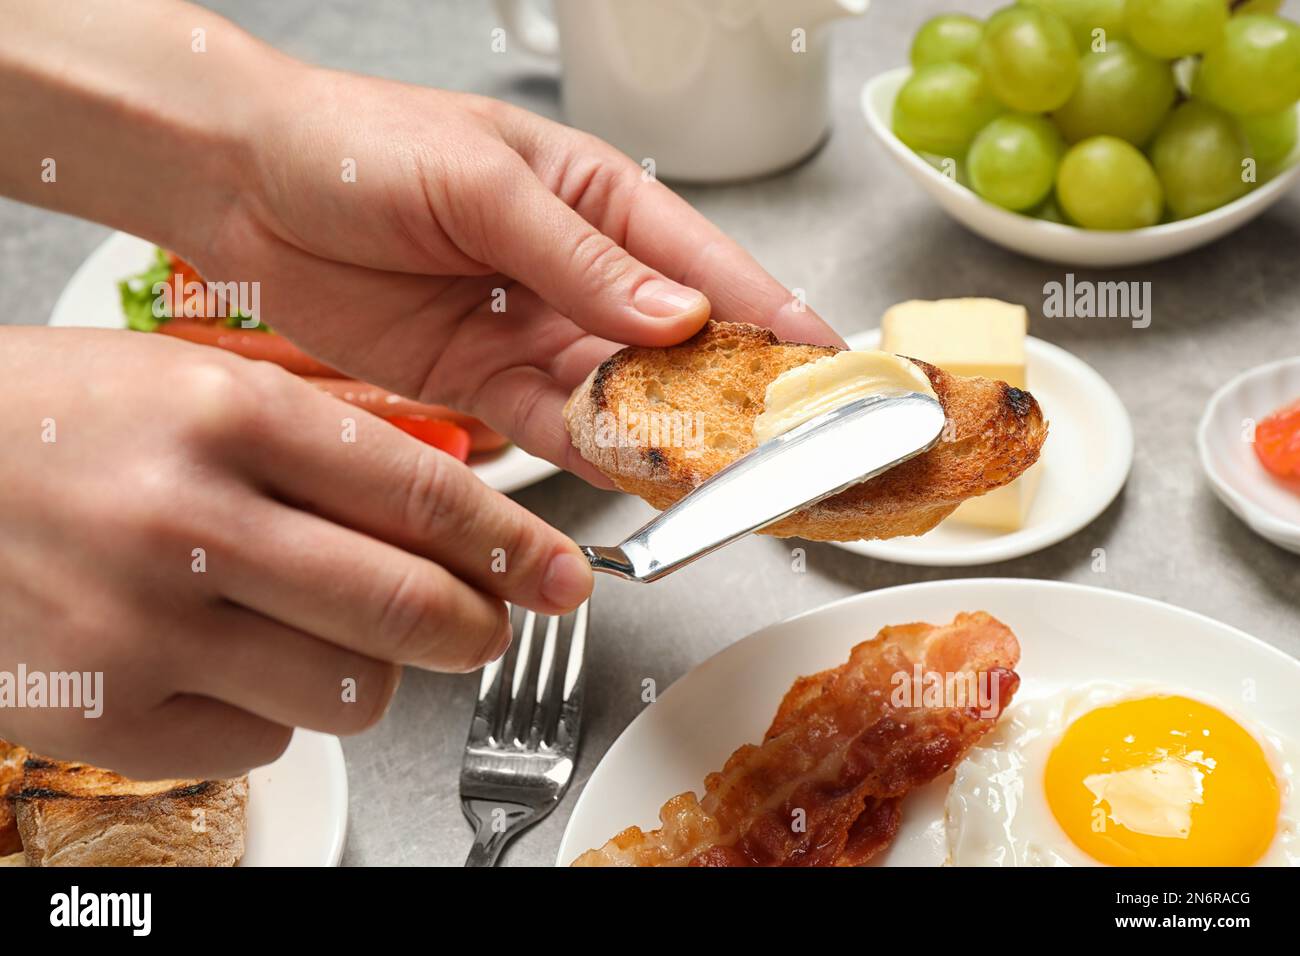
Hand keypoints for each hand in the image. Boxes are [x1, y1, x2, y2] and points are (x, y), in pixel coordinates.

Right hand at [0, 328, 592, 777]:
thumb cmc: (60, 422)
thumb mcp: (198, 383)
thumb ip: (330, 439)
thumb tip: (454, 502)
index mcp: (225, 414)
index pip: (421, 494)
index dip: (513, 545)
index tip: (561, 572)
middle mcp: (187, 522)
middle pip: (407, 609)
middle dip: (479, 626)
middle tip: (485, 622)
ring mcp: (144, 630)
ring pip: (353, 690)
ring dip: (378, 671)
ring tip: (337, 631)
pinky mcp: (109, 717)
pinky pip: (267, 736)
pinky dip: (280, 703)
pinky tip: (236, 655)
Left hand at [190, 66, 844, 482]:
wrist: (246, 186)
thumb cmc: (363, 145)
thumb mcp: (485, 185)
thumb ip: (582, 259)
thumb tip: (680, 315)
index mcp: (599, 199)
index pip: (708, 264)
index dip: (773, 318)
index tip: (828, 368)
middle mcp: (580, 271)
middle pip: (677, 346)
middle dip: (729, 396)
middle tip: (779, 449)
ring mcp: (534, 330)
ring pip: (622, 396)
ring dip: (665, 435)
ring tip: (715, 477)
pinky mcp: (485, 380)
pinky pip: (553, 423)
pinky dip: (590, 450)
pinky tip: (627, 472)